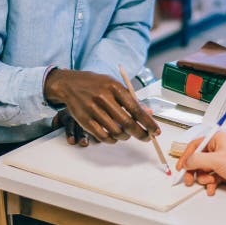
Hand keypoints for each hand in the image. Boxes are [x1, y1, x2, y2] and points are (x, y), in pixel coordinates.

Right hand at [43, 68, 159, 143]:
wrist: (70, 84)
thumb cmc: (96, 84)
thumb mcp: (114, 85)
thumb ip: (131, 99)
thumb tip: (148, 113)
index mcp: (115, 87)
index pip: (136, 108)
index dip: (148, 122)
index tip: (155, 131)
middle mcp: (104, 97)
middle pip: (127, 122)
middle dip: (140, 133)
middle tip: (146, 138)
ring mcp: (93, 109)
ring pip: (115, 131)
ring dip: (125, 137)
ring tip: (127, 135)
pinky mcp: (84, 120)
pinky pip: (102, 136)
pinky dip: (112, 140)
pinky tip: (115, 138)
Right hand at [176, 132, 225, 195]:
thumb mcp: (216, 160)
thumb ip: (197, 160)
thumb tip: (186, 161)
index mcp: (216, 139)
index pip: (195, 146)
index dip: (186, 156)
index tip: (180, 166)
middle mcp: (218, 149)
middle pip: (197, 160)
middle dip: (194, 171)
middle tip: (190, 179)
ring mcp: (221, 161)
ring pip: (203, 171)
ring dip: (204, 179)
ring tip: (210, 181)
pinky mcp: (224, 172)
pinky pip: (211, 178)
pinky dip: (210, 184)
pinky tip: (212, 188)